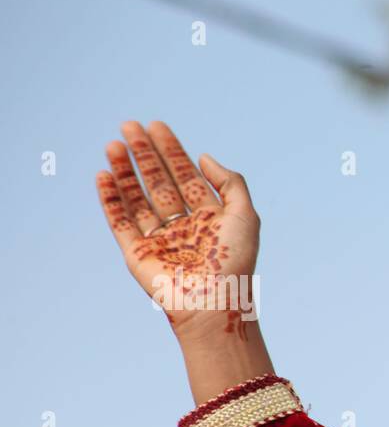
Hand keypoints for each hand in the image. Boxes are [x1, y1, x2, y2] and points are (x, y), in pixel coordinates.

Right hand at [95, 120, 260, 342]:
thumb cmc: (235, 261)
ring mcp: (159, 240)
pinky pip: (120, 221)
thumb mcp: (245, 215)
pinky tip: (104, 175)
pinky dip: (111, 199)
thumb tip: (204, 157)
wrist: (213, 301)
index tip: (157, 126)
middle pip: (159, 183)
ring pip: (137, 198)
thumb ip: (230, 183)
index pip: (186, 177)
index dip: (172, 151)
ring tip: (114, 144)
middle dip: (145, 154)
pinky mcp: (137, 254)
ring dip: (125, 171)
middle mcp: (183, 228)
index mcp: (209, 219)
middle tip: (129, 126)